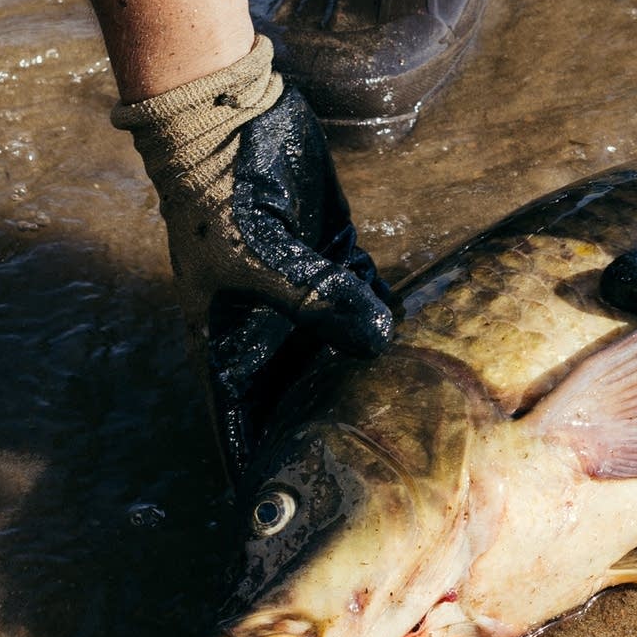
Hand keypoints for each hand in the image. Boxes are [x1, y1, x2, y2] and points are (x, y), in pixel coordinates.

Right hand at [113, 38, 394, 479]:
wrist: (227, 119)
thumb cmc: (221, 197)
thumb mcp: (263, 257)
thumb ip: (321, 300)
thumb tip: (380, 340)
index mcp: (224, 342)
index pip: (237, 422)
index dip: (256, 468)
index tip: (279, 517)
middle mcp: (262, 329)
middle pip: (295, 397)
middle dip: (324, 433)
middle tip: (372, 480)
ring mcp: (298, 293)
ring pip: (335, 351)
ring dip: (363, 377)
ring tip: (406, 428)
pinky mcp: (329, 257)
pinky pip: (361, 302)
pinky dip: (382, 320)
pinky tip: (415, 346)